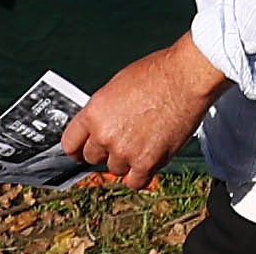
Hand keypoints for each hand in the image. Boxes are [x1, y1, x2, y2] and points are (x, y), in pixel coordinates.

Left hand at [55, 36, 225, 186]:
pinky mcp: (147, 162)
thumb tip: (99, 126)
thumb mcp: (117, 86)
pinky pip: (135, 182)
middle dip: (103, 151)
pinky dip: (140, 174)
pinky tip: (147, 161)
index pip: (70, 143)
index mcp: (94, 112)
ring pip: (114, 169)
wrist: (186, 78)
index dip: (76, 148)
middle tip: (120, 141)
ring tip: (141, 142)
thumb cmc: (156, 74)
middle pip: (92, 158)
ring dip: (124, 161)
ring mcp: (125, 151)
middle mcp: (105, 134)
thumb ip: (102, 111)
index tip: (80, 151)